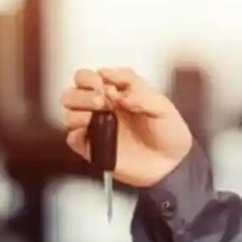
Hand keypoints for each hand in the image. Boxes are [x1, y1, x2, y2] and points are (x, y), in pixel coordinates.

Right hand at [60, 67, 193, 187]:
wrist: (172, 165)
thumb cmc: (169, 133)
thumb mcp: (162, 106)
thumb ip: (139, 92)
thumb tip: (114, 87)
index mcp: (116, 92)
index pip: (89, 77)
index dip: (91, 78)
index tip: (104, 85)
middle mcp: (101, 108)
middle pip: (72, 92)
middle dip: (82, 93)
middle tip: (101, 100)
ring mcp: (95, 128)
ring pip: (69, 113)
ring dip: (78, 110)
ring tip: (99, 115)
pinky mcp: (93, 149)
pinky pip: (72, 139)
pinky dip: (76, 134)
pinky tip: (91, 133)